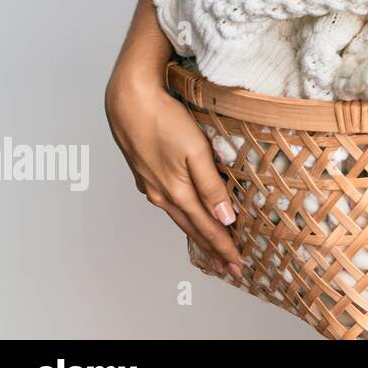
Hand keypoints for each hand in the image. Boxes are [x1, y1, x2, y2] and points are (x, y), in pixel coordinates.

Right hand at [104, 71, 246, 277]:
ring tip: (212, 248)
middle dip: (213, 249)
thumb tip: (225, 218)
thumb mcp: (196, 151)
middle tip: (230, 268)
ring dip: (198, 233)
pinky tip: (189, 214)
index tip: (238, 266)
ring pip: (180, 216)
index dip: (224, 248)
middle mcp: (162, 194)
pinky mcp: (147, 173)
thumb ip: (211, 185)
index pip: (207, 228)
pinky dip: (185, 215)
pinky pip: (170, 203)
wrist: (128, 100)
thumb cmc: (165, 120)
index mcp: (177, 192)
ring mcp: (152, 185)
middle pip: (193, 228)